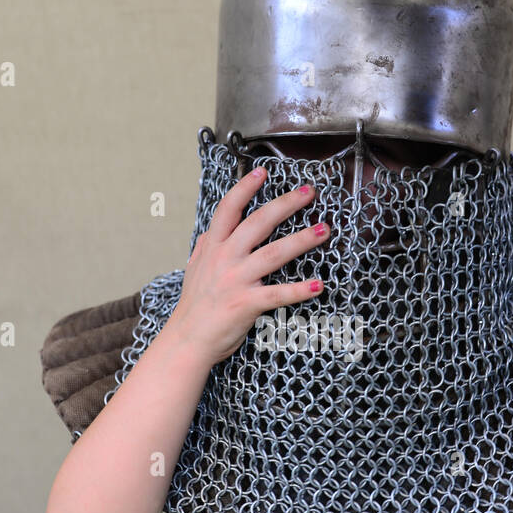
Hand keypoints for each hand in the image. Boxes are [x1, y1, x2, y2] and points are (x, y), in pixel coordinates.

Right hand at [163, 166, 330, 367]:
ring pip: (274, 253)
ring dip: (302, 240)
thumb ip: (205, 248)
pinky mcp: (246, 304)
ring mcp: (236, 280)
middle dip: (286, 204)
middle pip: (258, 222)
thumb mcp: (195, 270)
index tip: (263, 171)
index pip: (229, 209)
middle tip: (309, 193)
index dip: (245, 187)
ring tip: (324, 230)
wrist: (187, 341)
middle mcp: (224, 258)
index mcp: (213, 248)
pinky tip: (318, 285)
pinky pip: (278, 294)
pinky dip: (299, 290)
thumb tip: (210, 233)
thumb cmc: (195, 307)